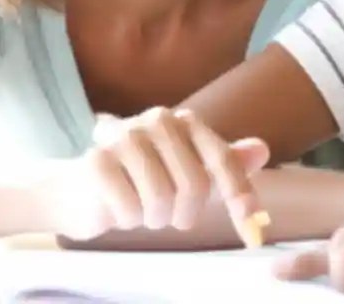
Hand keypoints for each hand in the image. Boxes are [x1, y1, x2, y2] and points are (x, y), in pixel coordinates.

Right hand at [35, 107, 270, 243]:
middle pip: (195, 184)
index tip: (249, 223)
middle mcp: (157, 120)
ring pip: (162, 199)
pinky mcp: (96, 160)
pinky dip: (128, 220)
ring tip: (142, 211)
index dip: (238, 193)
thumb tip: (262, 150)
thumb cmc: (141, 182)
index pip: (222, 159)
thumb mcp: (188, 173)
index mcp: (183, 121)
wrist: (81, 189)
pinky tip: (118, 209)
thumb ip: (224, 164)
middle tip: (170, 217)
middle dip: (185, 214)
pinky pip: (130, 209)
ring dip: (155, 219)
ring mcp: (125, 136)